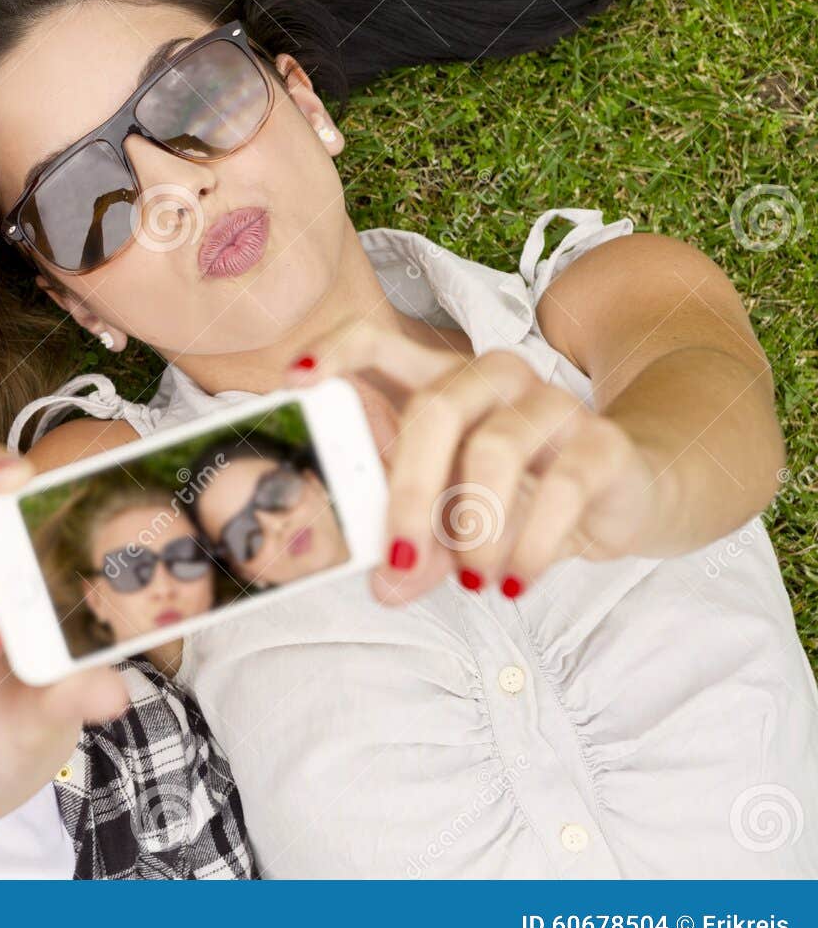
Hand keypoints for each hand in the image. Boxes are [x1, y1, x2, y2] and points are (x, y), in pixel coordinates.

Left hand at [279, 320, 672, 602]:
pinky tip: (515, 581)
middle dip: (407, 492)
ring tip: (471, 581)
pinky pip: (559, 486)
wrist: (631, 493)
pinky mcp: (602, 441)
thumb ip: (416, 548)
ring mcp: (550, 403)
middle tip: (398, 558)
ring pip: (494, 448)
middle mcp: (494, 379)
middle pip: (434, 409)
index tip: (296, 382)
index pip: (379, 341)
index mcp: (441, 382)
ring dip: (472, 528)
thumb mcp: (454, 521)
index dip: (336, 351)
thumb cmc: (520, 496)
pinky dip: (529, 544)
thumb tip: (386, 587)